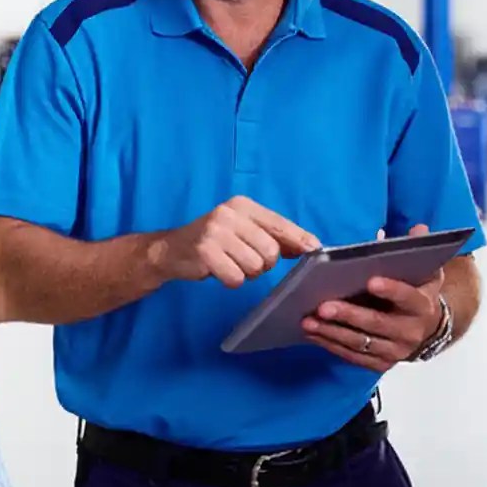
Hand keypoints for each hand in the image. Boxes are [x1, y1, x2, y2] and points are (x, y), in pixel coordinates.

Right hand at [149, 196, 320, 287]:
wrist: (172, 250)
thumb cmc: (214, 242)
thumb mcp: (243, 231)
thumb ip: (272, 235)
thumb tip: (308, 245)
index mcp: (242, 205)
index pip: (279, 223)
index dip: (298, 238)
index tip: (314, 249)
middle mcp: (229, 214)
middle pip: (270, 251)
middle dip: (263, 264)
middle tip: (245, 260)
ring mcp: (215, 231)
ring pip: (255, 266)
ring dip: (246, 273)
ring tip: (231, 264)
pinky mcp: (204, 251)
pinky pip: (235, 277)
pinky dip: (231, 280)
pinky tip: (219, 270)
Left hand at [300, 224, 444, 372]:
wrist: (428, 329)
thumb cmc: (417, 292)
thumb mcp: (425, 271)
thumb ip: (418, 250)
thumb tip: (419, 229)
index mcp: (423, 306)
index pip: (408, 297)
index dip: (391, 289)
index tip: (371, 281)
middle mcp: (411, 332)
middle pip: (377, 324)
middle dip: (349, 315)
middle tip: (323, 306)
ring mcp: (395, 351)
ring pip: (361, 343)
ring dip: (332, 332)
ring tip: (308, 321)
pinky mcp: (381, 363)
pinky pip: (353, 356)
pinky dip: (331, 345)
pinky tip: (312, 333)